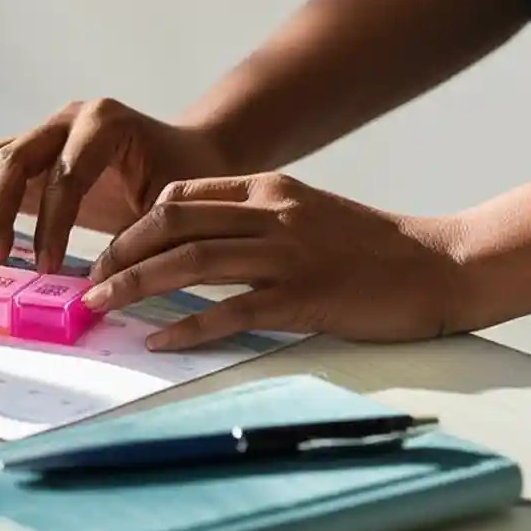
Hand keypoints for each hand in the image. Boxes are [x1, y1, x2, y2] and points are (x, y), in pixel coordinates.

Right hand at [0, 98, 231, 270]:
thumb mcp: (175, 207)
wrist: (185, 152)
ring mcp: (43, 133)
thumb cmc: (185, 177)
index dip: (51, 226)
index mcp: (105, 124)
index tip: (47, 270)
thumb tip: (98, 284)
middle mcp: (66, 120)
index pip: (65, 175)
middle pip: (11, 160)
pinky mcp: (30, 153)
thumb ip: (141, 240)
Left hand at [82, 172, 464, 349]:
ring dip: (135, 283)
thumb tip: (189, 243)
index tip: (108, 250)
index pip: (181, 194)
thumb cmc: (370, 248)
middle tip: (90, 281)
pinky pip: (230, 310)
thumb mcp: (306, 213)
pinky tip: (158, 342)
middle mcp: (272, 213)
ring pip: (190, 261)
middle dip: (119, 250)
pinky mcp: (304, 297)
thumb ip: (253, 218)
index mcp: (270, 188)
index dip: (134, 223)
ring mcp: (288, 254)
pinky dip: (187, 327)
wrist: (440, 265)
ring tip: (100, 306)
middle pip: (172, 221)